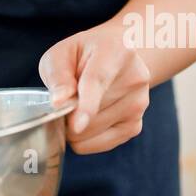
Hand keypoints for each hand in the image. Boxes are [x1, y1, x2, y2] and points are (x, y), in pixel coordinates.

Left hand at [38, 22, 150, 154]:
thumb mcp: (62, 53)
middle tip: (65, 98)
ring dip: (75, 126)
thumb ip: (57, 75)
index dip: (86, 105)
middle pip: (92, 113)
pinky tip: (87, 117)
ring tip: (79, 102)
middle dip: (68, 114)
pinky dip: (85, 138)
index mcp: (116, 51)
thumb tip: (59, 102)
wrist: (117, 57)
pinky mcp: (135, 125)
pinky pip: (99, 144)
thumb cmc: (85, 54)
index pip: (98, 81)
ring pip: (92, 132)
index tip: (76, 126)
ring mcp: (138, 104)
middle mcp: (135, 78)